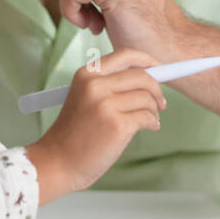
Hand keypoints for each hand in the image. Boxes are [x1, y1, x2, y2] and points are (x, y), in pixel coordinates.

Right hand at [30, 48, 165, 198]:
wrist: (58, 162)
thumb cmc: (75, 134)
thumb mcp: (86, 99)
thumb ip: (110, 85)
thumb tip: (149, 77)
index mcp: (87, 75)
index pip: (125, 55)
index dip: (147, 60)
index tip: (159, 69)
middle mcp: (95, 86)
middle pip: (142, 76)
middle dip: (157, 89)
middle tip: (161, 102)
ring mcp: (106, 105)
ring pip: (148, 98)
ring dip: (154, 110)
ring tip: (150, 119)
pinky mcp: (117, 125)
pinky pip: (148, 117)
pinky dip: (153, 123)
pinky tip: (149, 127)